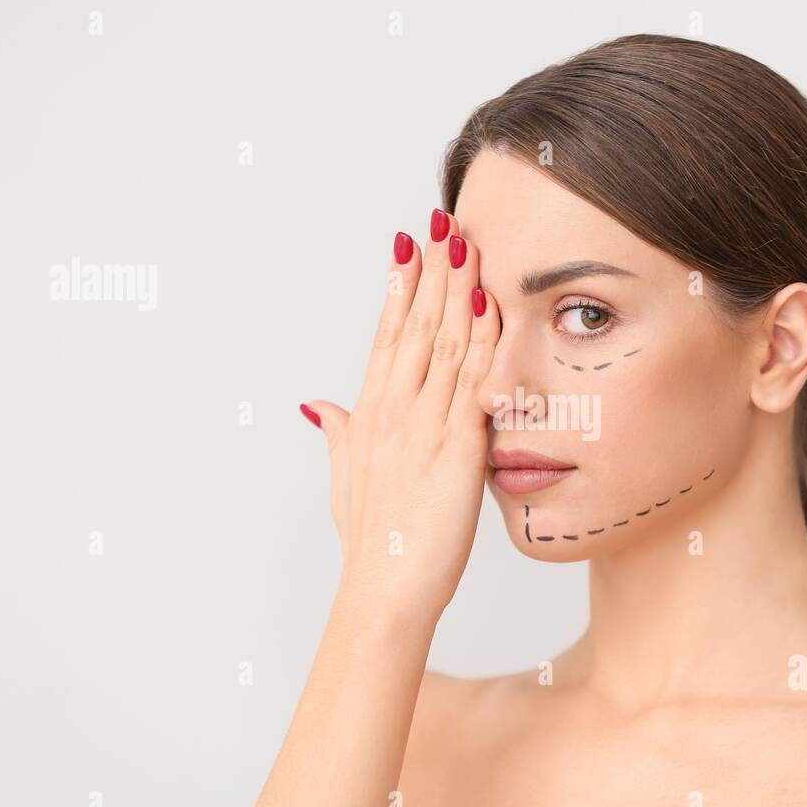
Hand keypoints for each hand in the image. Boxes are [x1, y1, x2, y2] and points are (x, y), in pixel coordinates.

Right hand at [301, 210, 500, 619]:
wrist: (384, 586)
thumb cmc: (370, 539)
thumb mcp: (345, 477)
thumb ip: (336, 433)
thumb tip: (315, 405)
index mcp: (371, 413)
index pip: (387, 334)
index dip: (399, 287)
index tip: (408, 246)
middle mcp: (394, 409)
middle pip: (416, 324)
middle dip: (430, 269)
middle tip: (441, 220)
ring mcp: (424, 424)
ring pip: (444, 341)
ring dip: (457, 287)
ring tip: (465, 240)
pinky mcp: (457, 446)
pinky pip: (473, 381)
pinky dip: (482, 340)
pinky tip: (490, 303)